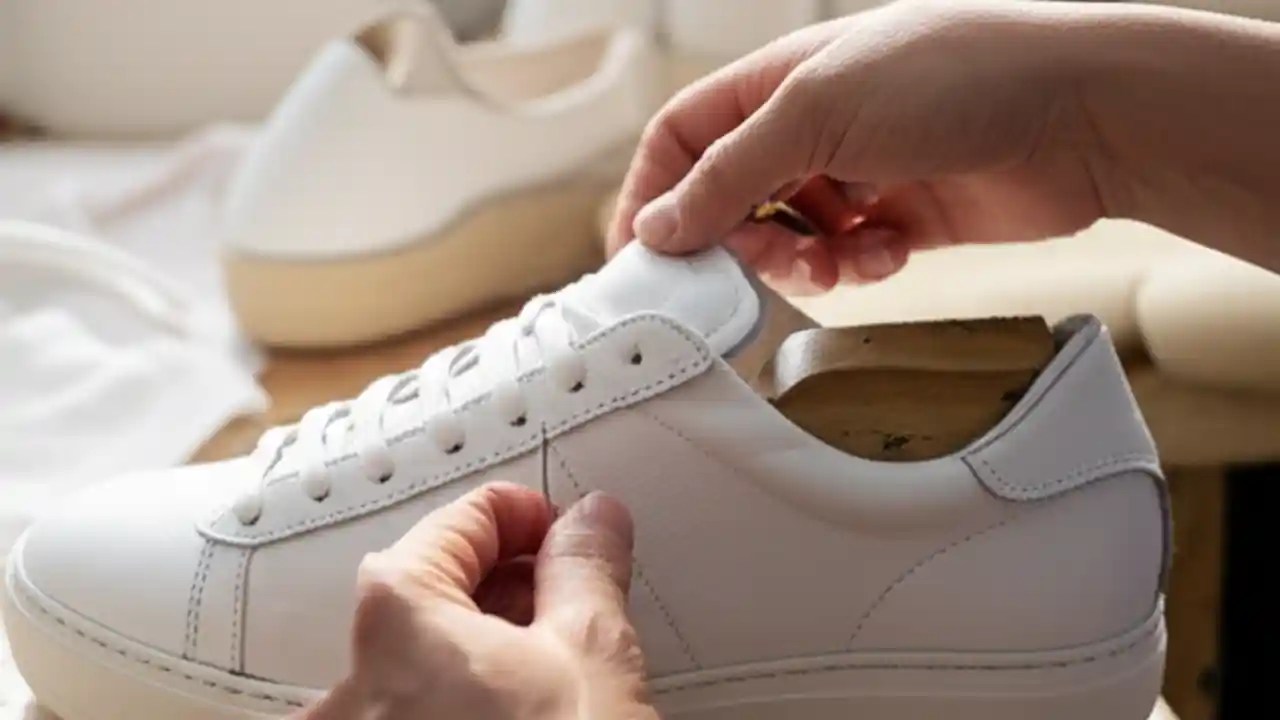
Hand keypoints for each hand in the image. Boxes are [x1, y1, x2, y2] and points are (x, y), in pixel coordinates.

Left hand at [297, 483, 657, 719]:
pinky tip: (522, 716)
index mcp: (396, 619)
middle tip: (572, 589)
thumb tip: (591, 524)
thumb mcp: (590, 656)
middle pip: (430, 589)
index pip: (459, 521)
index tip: (562, 527)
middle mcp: (353, 684)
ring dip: (489, 641)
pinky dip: (465, 696)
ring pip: (422, 658)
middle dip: (508, 581)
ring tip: (556, 661)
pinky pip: (415, 712)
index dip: (524, 514)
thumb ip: (586, 569)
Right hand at [608, 0, 1112, 293]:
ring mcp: (860, 170)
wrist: (1081, 113)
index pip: (681, 141)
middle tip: (768, 261)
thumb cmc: (954, 78)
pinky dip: (858, 265)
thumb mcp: (816, 113)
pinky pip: (848, 257)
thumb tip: (658, 225)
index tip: (642, 259)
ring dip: (802, 261)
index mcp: (778, 82)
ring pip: (790, 237)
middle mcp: (813, 125)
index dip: (655, 197)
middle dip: (740, 240)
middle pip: (731, 198)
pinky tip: (890, 250)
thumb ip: (728, 173)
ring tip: (840, 260)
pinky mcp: (903, 216)